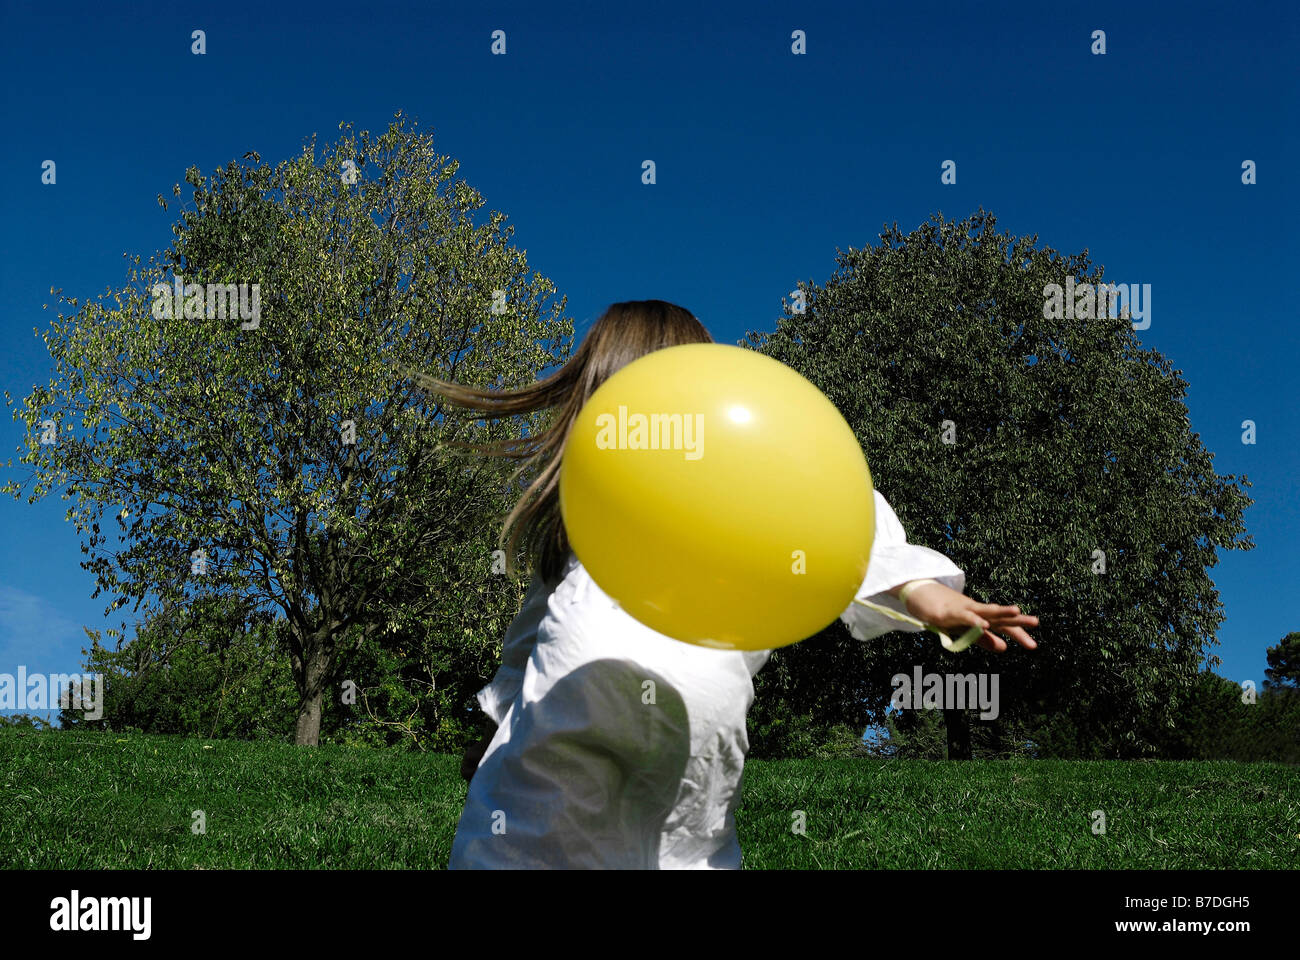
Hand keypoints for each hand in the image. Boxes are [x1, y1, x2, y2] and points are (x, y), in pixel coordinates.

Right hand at [896, 581, 1038, 652]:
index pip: (1002, 626)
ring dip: (1000, 611)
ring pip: (984, 610)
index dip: (1017, 634)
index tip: (1033, 645)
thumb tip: (1005, 648)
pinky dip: (974, 620)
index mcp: (980, 617)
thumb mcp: (964, 630)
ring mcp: (962, 609)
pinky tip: (984, 624)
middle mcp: (975, 611)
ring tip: (1016, 611)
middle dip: (1016, 620)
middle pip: (998, 616)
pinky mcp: (949, 612)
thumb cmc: (942, 613)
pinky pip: (964, 616)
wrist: (918, 595)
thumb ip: (983, 639)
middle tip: (1036, 622)